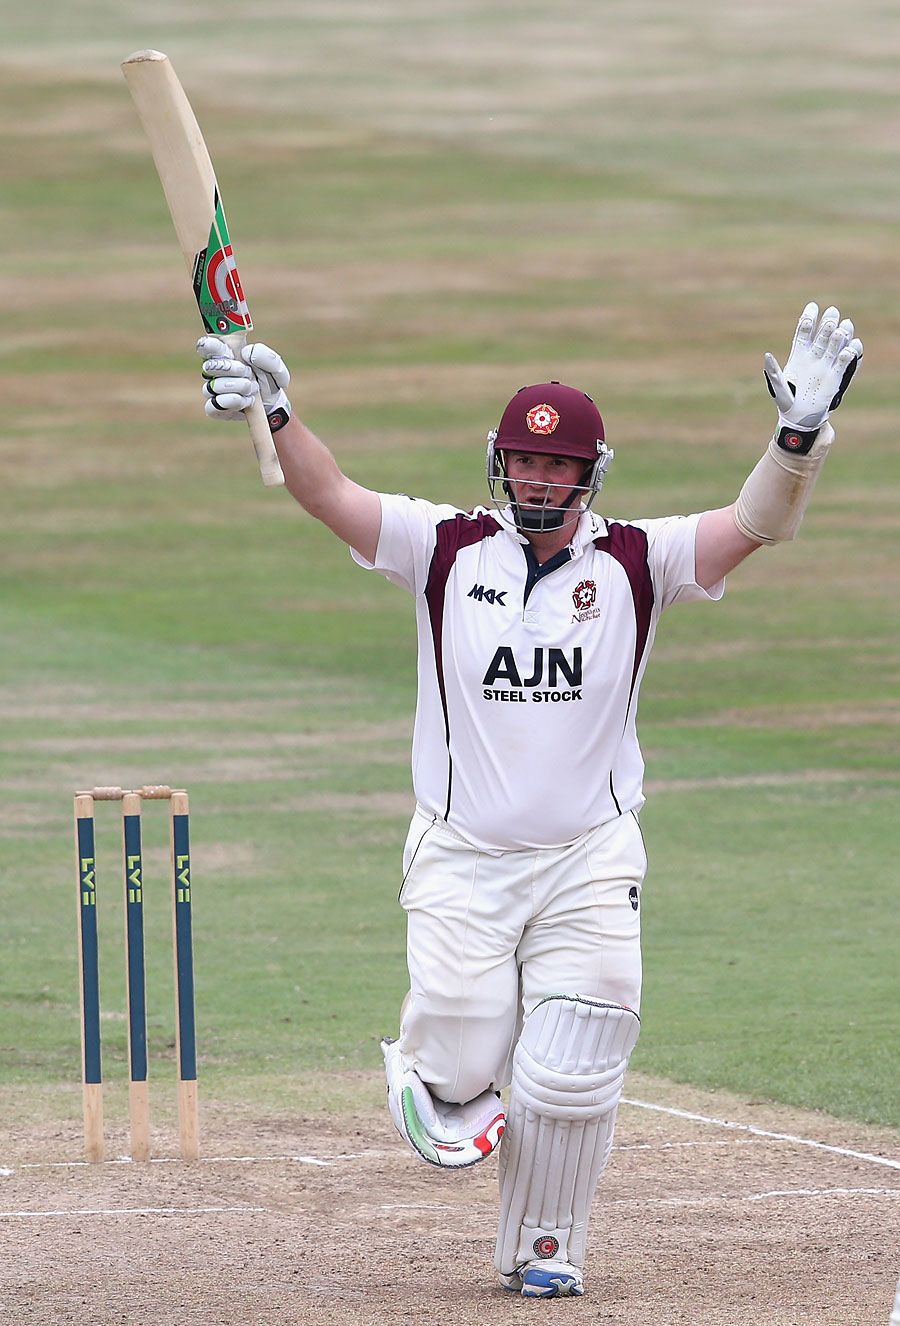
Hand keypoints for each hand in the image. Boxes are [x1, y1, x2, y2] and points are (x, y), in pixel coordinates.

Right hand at [197, 337, 291, 429]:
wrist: (273, 405)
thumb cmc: (269, 381)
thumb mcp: (275, 367)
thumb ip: (265, 356)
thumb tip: (246, 353)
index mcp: (224, 355)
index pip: (206, 346)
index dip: (209, 345)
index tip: (224, 350)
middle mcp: (214, 372)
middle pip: (209, 366)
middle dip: (231, 369)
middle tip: (248, 372)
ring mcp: (212, 390)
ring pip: (212, 386)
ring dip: (236, 386)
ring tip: (252, 388)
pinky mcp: (215, 408)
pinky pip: (212, 405)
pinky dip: (231, 402)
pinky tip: (246, 401)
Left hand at [763, 303, 862, 452]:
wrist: (801, 419)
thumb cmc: (787, 403)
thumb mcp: (778, 387)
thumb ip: (774, 371)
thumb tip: (767, 355)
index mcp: (799, 355)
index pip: (804, 331)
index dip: (809, 318)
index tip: (813, 306)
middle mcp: (814, 356)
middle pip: (823, 333)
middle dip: (828, 322)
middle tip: (833, 313)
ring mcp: (827, 364)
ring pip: (837, 343)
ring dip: (841, 333)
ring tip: (843, 328)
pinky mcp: (838, 375)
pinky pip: (847, 360)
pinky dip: (850, 352)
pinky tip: (850, 348)